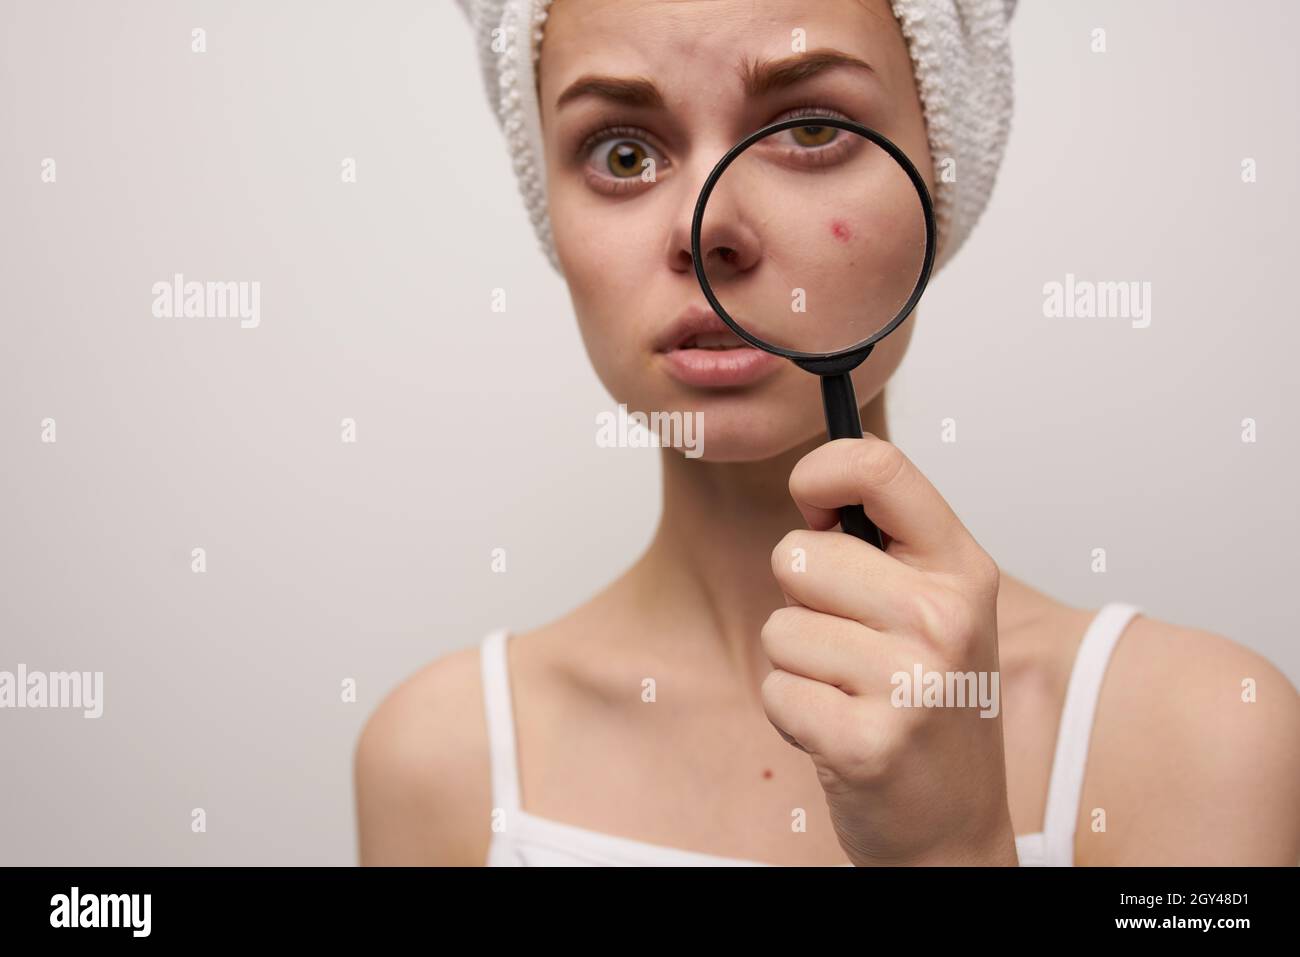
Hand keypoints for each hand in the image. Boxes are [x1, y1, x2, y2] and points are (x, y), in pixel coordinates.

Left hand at [761, 436, 1018, 865]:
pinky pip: (775, 689)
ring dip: (798, 664)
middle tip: (851, 644)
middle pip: (799, 554)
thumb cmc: (928, 704)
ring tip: (851, 693)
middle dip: (801, 599)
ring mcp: (910, 682)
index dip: (819, 472)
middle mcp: (944, 618)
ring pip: (779, 627)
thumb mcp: (933, 606)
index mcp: (961, 569)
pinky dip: (791, 714)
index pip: (878, 466)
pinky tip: (840, 731)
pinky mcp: (866, 742)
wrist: (955, 824)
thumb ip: (882, 542)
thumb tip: (812, 486)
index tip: (811, 503)